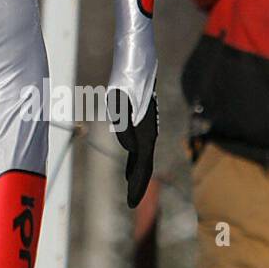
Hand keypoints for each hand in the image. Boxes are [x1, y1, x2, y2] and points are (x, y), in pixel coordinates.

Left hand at [107, 88, 157, 208]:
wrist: (137, 64)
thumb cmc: (126, 82)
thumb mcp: (120, 104)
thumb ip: (124, 125)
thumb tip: (129, 146)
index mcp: (144, 132)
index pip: (142, 166)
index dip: (138, 186)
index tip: (132, 203)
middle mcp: (148, 132)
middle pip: (144, 165)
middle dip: (138, 185)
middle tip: (131, 203)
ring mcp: (146, 127)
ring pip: (143, 157)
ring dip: (138, 174)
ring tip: (132, 189)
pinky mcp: (141, 122)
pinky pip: (140, 147)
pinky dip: (136, 160)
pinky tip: (131, 165)